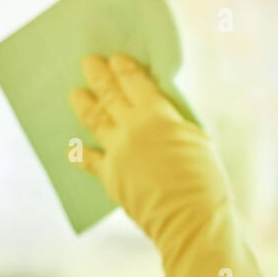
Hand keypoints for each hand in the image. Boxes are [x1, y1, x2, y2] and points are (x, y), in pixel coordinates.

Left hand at [67, 53, 225, 250]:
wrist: (189, 218)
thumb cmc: (205, 178)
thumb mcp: (198, 139)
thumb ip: (174, 122)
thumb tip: (159, 113)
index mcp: (157, 115)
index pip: (135, 82)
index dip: (124, 68)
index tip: (115, 58)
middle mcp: (131, 128)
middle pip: (109, 96)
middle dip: (98, 76)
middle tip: (88, 61)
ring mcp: (116, 153)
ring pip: (94, 121)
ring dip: (83, 104)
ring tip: (74, 93)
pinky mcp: (109, 177)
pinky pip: (90, 161)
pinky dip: (81, 153)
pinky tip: (71, 148)